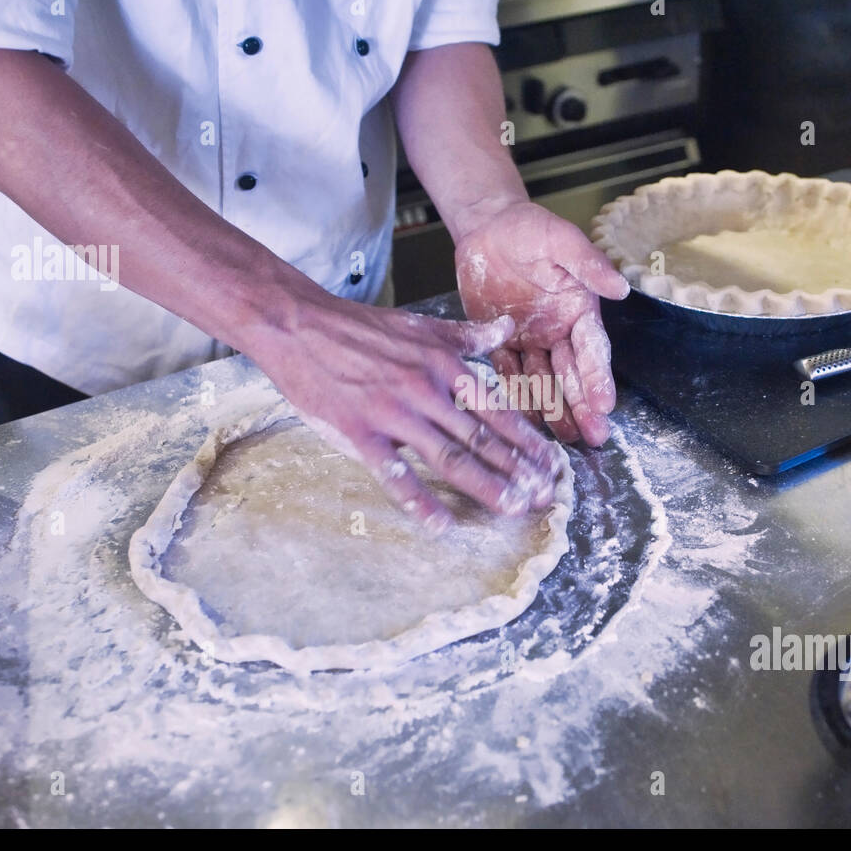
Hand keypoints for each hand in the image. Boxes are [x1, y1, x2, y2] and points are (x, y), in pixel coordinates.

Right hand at [249, 292, 563, 534]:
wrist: (299, 326)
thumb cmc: (361, 328)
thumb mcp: (422, 325)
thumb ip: (468, 334)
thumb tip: (507, 329)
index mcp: (445, 365)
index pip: (498, 410)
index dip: (528, 441)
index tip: (551, 466)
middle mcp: (427, 390)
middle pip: (482, 439)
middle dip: (518, 471)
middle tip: (543, 499)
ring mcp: (393, 414)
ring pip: (450, 458)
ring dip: (486, 486)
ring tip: (512, 510)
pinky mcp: (359, 434)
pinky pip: (396, 475)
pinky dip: (420, 502)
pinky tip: (442, 526)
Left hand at [454, 199, 628, 446]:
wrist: (488, 227)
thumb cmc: (531, 229)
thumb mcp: (563, 240)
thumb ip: (589, 265)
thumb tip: (620, 288)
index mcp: (579, 310)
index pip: (592, 349)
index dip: (598, 377)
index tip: (606, 404)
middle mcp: (559, 331)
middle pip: (573, 374)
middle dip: (584, 406)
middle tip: (595, 437)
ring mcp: (531, 340)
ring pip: (544, 381)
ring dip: (555, 410)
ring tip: (564, 440)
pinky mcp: (501, 342)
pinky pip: (509, 374)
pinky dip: (516, 397)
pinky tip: (524, 422)